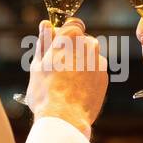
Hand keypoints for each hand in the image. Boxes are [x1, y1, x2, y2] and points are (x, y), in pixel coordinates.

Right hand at [25, 18, 107, 137]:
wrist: (65, 118)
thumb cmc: (46, 92)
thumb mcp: (37, 65)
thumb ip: (43, 42)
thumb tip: (45, 25)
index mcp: (70, 38)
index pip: (73, 24)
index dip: (65, 34)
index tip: (58, 46)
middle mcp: (88, 45)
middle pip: (82, 41)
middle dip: (72, 50)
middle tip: (58, 69)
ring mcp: (99, 62)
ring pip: (90, 56)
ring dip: (81, 63)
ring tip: (67, 82)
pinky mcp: (105, 77)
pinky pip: (96, 70)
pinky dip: (88, 76)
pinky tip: (76, 90)